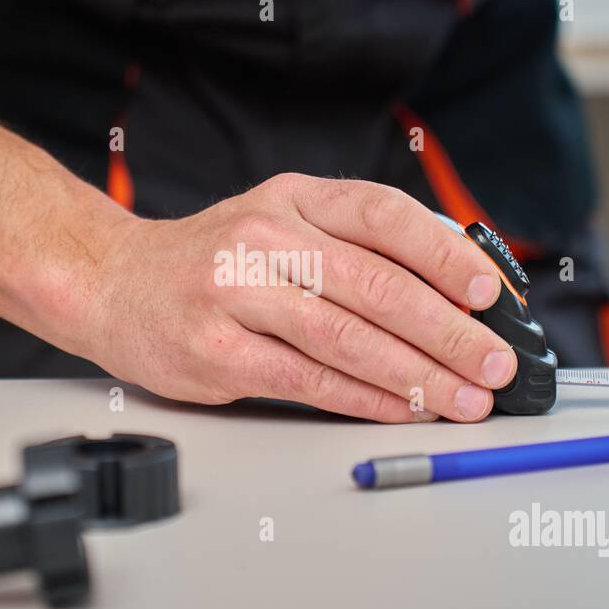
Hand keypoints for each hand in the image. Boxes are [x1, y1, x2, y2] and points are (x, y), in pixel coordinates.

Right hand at [85, 173, 518, 422]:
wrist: (112, 284)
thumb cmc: (211, 261)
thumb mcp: (279, 222)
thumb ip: (353, 245)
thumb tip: (454, 287)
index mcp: (292, 199)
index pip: (385, 215)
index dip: (446, 255)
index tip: (493, 294)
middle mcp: (263, 238)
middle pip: (376, 285)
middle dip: (449, 332)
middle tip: (495, 364)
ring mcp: (235, 294)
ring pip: (346, 338)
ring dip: (418, 375)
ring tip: (465, 398)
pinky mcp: (217, 353)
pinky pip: (309, 381)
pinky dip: (366, 399)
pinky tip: (405, 410)